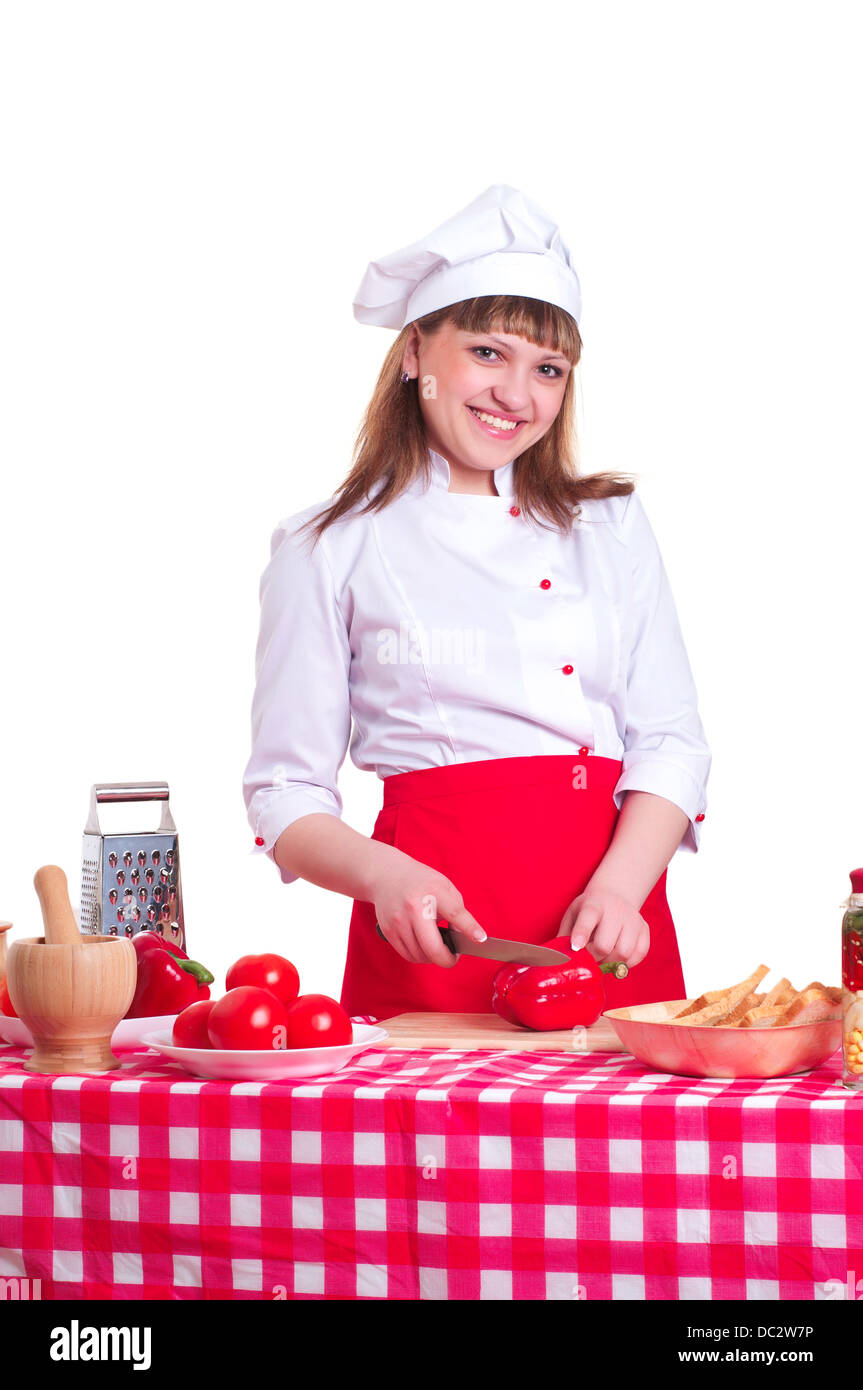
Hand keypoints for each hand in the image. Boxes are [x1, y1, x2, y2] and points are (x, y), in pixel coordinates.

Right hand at [371, 857, 486, 967]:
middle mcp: (414, 907)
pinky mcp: (388, 930)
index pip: (455, 913)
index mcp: (432, 892)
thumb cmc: (420, 881)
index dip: (469, 929)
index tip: (480, 940)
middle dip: (447, 959)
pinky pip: (408, 955)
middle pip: (433, 947)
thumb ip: (457, 910)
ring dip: (433, 957)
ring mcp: (398, 921)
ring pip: (420, 956)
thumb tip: (464, 937)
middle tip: (453, 957)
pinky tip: (424, 946)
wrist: (386, 874)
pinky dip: (419, 956)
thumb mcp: (444, 886)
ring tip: (438, 947)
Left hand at [560, 888, 648, 968]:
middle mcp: (616, 909)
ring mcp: (633, 919)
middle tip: (588, 958)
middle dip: (593, 957)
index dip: (582, 932)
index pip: (589, 916)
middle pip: (605, 944)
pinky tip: (616, 957)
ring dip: (609, 963)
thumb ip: (565, 936)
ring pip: (623, 953)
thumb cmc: (588, 911)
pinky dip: (626, 963)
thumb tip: (555, 959)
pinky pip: (638, 955)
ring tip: (602, 958)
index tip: (576, 947)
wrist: (614, 895)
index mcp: (594, 903)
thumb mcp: (573, 915)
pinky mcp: (644, 929)